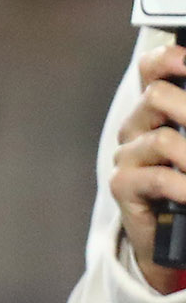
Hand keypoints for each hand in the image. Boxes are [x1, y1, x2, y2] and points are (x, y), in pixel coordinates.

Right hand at [112, 40, 185, 289]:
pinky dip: (184, 186)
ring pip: (162, 139)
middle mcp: (136, 129)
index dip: (168, 60)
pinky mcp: (123, 187)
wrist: (174, 242)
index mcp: (155, 114)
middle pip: (156, 96)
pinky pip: (156, 178)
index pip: (150, 71)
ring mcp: (127, 157)